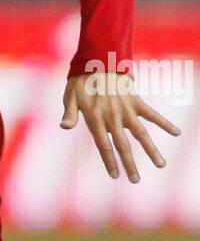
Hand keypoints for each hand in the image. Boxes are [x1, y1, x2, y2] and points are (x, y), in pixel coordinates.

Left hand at [60, 72, 180, 182]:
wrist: (99, 60)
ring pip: (141, 134)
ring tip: (161, 165)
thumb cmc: (81, 81)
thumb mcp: (70, 97)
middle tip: (136, 180)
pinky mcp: (136, 102)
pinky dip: (164, 123)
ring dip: (151, 150)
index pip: (104, 146)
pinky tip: (177, 133)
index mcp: (96, 119)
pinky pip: (152, 114)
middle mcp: (113, 117)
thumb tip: (64, 127)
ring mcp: (126, 110)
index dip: (110, 161)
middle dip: (129, 164)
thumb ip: (69, 114)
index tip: (115, 175)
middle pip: (123, 145)